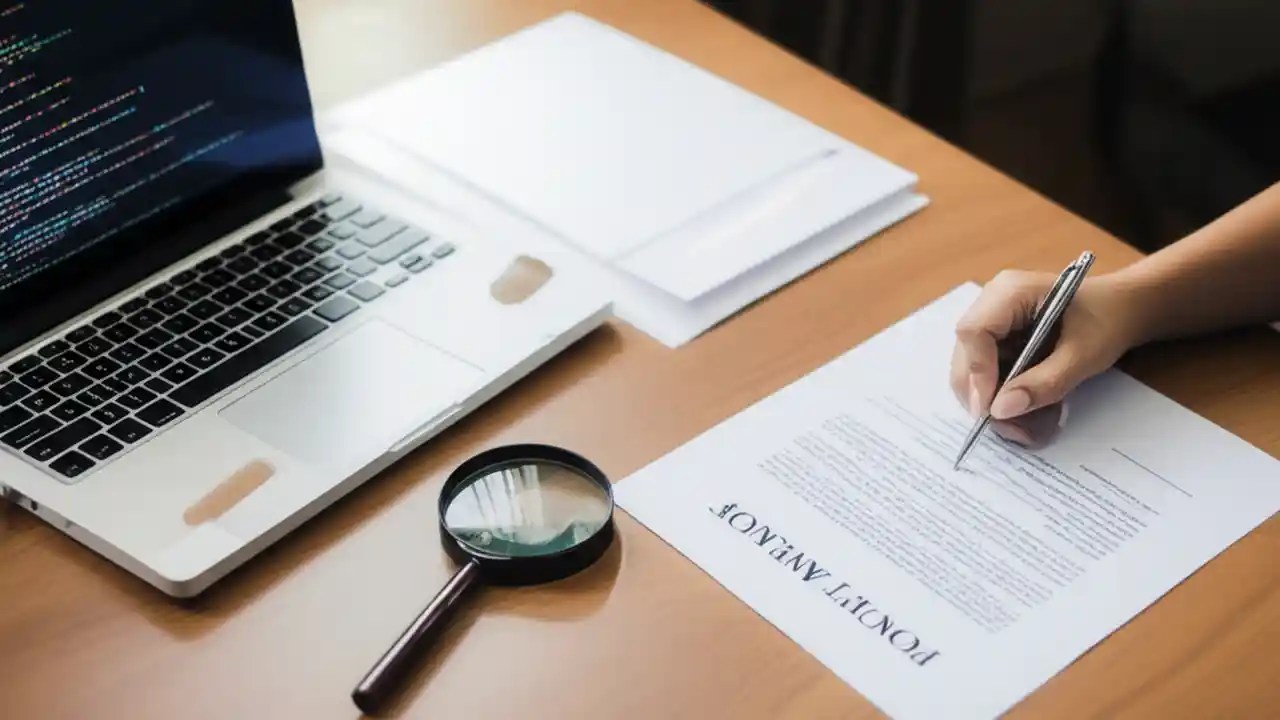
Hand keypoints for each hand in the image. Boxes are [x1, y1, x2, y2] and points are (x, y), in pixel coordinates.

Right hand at [950, 270, 1143, 445]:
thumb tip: (1001, 410)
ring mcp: (992, 316)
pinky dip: (997, 391)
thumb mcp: (1083, 356)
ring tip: (1014, 425)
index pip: (974, 331)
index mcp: (1012, 292)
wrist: (1122, 308)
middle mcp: (992, 299)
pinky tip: (1017, 408)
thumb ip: (1044, 383)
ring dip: (986, 396)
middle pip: (965, 349)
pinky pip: (983, 365)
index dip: (977, 372)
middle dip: (977, 391)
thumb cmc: (1107, 321)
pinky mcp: (997, 333)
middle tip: (1000, 425)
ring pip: (969, 362)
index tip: (991, 410)